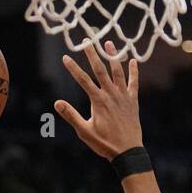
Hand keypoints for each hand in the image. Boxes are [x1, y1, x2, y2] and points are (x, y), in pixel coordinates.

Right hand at [55, 41, 142, 159]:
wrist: (128, 152)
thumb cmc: (104, 143)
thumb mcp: (84, 131)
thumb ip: (71, 115)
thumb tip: (57, 103)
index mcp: (98, 101)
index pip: (83, 80)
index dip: (73, 68)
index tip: (66, 57)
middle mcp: (111, 95)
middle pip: (100, 70)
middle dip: (92, 54)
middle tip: (86, 41)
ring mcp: (123, 96)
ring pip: (118, 72)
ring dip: (112, 56)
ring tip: (108, 43)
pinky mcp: (133, 101)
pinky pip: (134, 83)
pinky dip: (133, 71)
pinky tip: (133, 61)